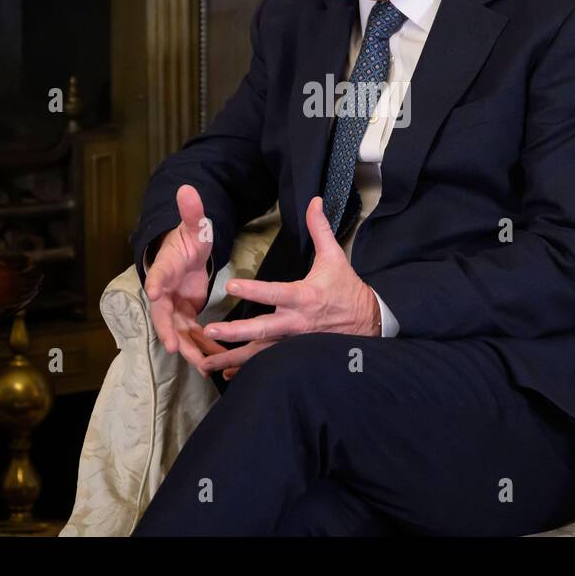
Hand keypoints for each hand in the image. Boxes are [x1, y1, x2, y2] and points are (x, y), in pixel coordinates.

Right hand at [144, 184, 217, 375]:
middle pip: (163, 314)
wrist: (188, 252)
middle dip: (168, 331)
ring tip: (201, 364)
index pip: (156, 275)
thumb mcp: (194, 226)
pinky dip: (202, 346)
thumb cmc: (189, 238)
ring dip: (189, 348)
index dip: (155, 282)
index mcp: (164, 268)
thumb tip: (188, 188)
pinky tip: (215, 361)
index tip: (154, 291)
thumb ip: (192, 212)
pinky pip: (192, 334)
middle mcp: (164, 291)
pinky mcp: (186, 315)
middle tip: (174, 347)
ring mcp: (174, 306)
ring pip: (178, 331)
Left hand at [200, 196, 380, 376]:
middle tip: (210, 331)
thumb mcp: (335, 257)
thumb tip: (315, 200)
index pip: (274, 293)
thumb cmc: (346, 288)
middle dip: (235, 332)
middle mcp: (296, 322)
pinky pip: (267, 363)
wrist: (367, 321)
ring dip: (233, 359)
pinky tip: (227, 374)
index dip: (253, 289)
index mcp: (304, 297)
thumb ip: (320, 229)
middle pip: (262, 329)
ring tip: (207, 363)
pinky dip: (247, 369)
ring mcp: (293, 341)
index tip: (231, 285)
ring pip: (260, 353)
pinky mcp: (293, 353)